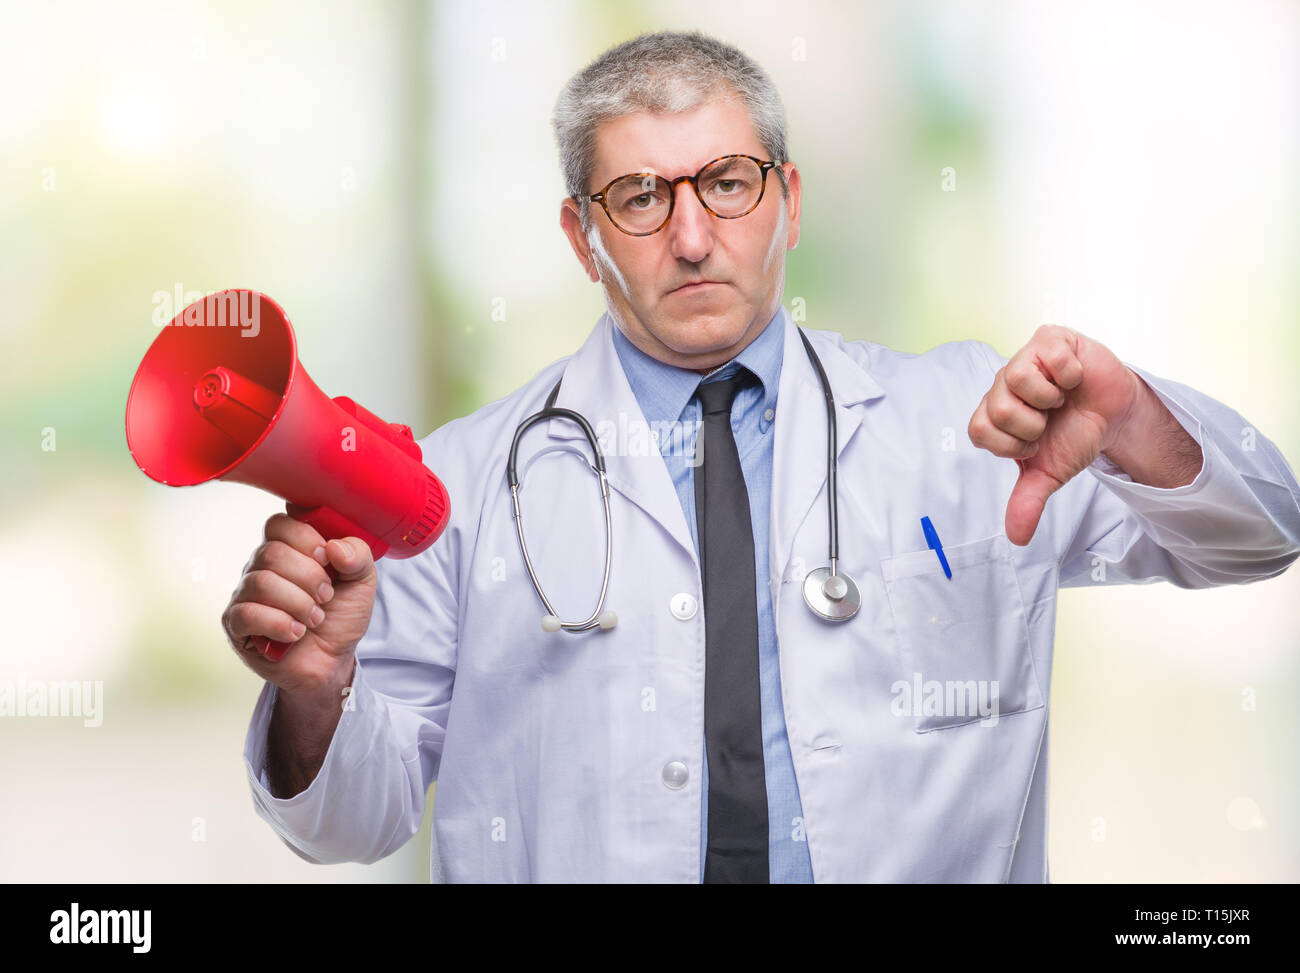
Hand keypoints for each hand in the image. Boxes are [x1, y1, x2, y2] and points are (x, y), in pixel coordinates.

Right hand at [222, 513, 377, 699]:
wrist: (332, 660)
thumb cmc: (340, 616)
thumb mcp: (362, 582)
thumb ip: (359, 556)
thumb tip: (335, 547)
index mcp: (287, 549)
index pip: (279, 524)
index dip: (305, 540)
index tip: (327, 560)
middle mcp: (260, 567)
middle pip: (272, 554)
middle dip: (309, 577)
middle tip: (326, 597)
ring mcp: (245, 595)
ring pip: (261, 583)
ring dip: (298, 603)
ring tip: (315, 618)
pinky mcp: (236, 624)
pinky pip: (247, 614)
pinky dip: (279, 623)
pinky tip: (296, 633)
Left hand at [968, 325, 1141, 545]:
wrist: (1115, 413)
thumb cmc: (1075, 434)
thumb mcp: (1050, 472)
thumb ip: (1029, 501)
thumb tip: (1017, 538)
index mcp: (994, 414)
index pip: (979, 431)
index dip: (1012, 444)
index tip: (1035, 442)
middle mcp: (1002, 385)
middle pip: (997, 408)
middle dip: (1033, 425)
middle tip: (1050, 420)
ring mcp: (1025, 358)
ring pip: (1015, 378)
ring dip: (1048, 398)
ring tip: (1061, 399)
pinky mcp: (1051, 339)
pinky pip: (1049, 353)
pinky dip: (1068, 373)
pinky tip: (1074, 378)